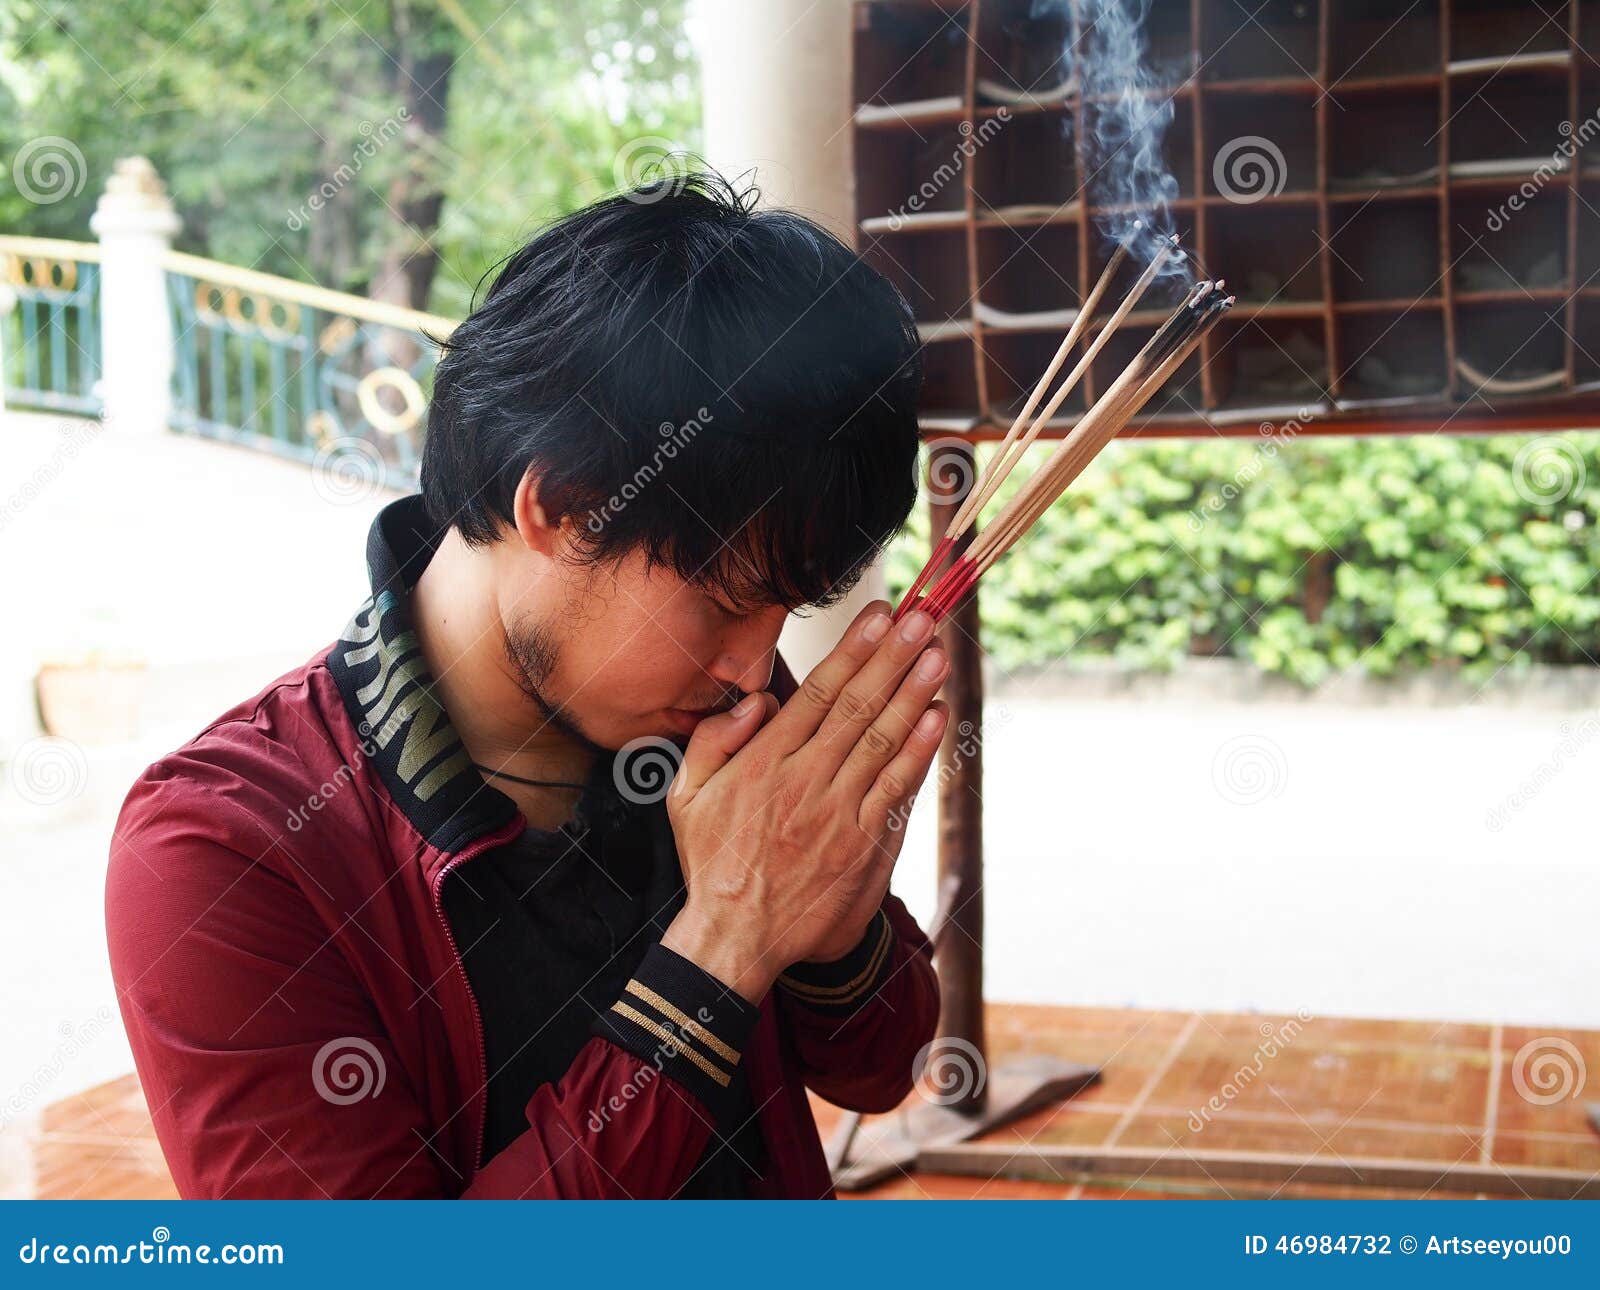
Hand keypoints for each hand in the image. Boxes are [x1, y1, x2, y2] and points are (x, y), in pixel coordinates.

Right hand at [659, 600, 948, 1001]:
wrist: (735, 939)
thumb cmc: (712, 863)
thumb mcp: (685, 796)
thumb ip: (714, 740)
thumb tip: (756, 700)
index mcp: (764, 762)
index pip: (819, 693)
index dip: (854, 650)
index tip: (881, 614)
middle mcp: (804, 781)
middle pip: (858, 707)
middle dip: (893, 657)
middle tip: (924, 617)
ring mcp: (837, 814)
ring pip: (882, 742)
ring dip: (914, 695)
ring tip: (938, 654)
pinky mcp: (862, 847)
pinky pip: (896, 791)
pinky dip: (919, 753)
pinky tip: (937, 719)